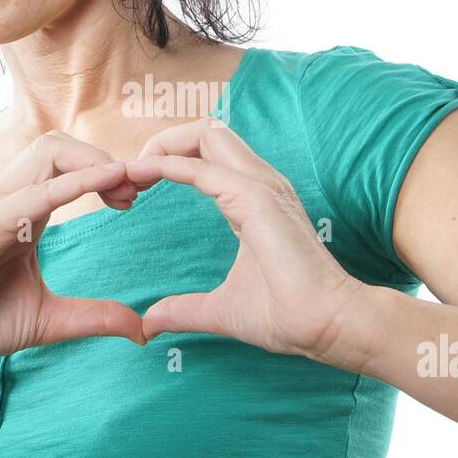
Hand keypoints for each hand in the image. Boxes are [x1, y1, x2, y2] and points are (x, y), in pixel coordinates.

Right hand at [0, 131, 150, 367]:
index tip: (134, 198)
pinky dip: (75, 183)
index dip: (105, 172)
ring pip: (48, 152)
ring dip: (94, 163)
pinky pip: (36, 192)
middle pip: (59, 146)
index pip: (65, 165)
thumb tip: (141, 330)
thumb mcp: (51, 320)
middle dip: (103, 158)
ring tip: (124, 189)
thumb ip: (94, 317)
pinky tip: (106, 185)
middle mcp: (8, 198)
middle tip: (135, 191)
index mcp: (22, 210)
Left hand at [123, 118, 370, 364]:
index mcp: (253, 199)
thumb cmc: (287, 315)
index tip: (135, 186)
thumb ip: (185, 309)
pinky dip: (167, 166)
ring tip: (132, 173)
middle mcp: (259, 184)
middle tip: (130, 174)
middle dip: (162, 142)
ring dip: (163, 146)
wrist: (327, 326)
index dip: (168, 160)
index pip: (207, 155)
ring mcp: (261, 186)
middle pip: (206, 132)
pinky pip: (203, 167)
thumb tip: (150, 323)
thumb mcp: (221, 310)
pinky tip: (141, 177)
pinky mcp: (257, 199)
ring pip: (207, 133)